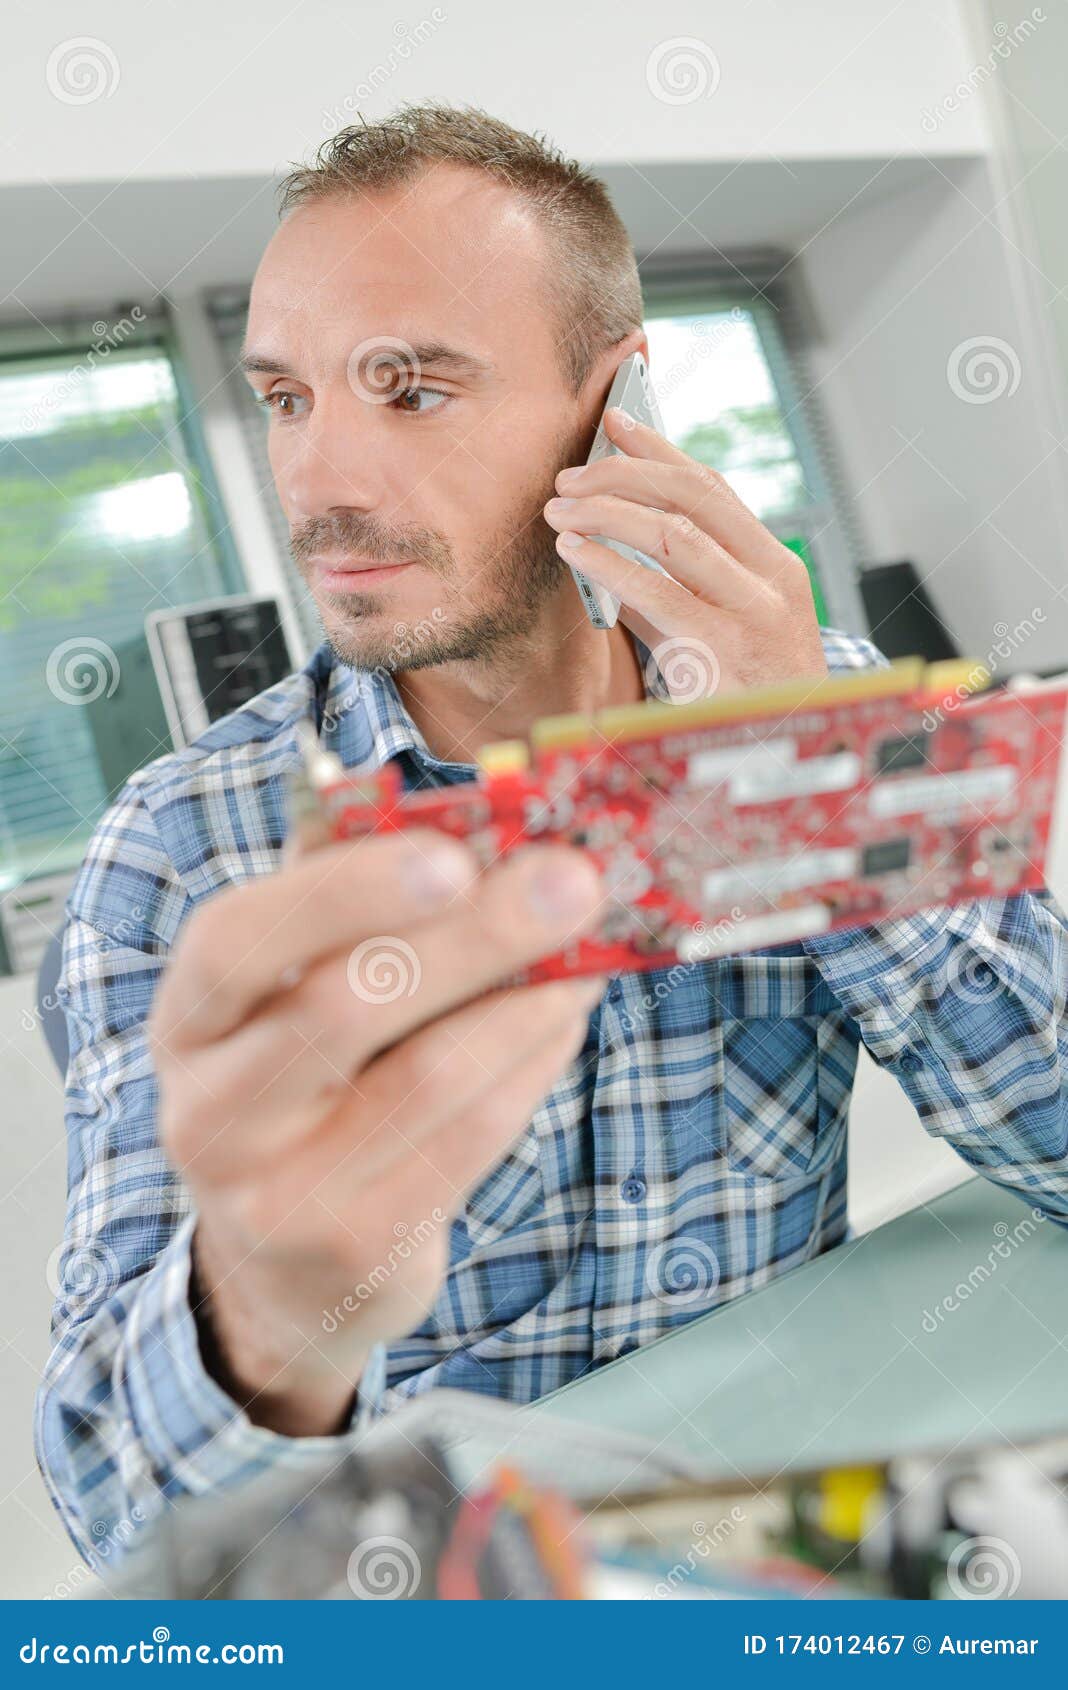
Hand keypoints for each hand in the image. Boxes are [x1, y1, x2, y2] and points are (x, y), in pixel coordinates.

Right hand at [148, 830, 604, 1434]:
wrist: (287, 1266)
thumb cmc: (306, 1088)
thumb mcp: (293, 998)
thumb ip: (350, 907)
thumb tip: (467, 818)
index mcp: (188, 1024)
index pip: (234, 942)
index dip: (343, 892)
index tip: (454, 855)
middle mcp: (212, 1113)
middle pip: (344, 1007)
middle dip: (476, 934)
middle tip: (574, 882)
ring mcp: (281, 1194)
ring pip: (430, 1075)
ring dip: (529, 999)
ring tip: (589, 951)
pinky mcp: (360, 1249)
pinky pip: (474, 1135)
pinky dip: (535, 1063)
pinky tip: (564, 1018)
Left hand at [544, 406, 827, 700]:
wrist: (791, 759)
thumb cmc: (747, 699)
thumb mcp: (722, 631)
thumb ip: (675, 589)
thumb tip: (608, 548)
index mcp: (776, 566)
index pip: (715, 488)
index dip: (661, 450)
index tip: (617, 422)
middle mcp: (772, 580)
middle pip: (693, 496)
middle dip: (624, 475)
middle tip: (570, 476)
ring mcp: (753, 613)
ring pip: (673, 533)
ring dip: (607, 512)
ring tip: (560, 509)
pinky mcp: (723, 650)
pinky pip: (657, 591)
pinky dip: (609, 561)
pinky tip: (574, 550)